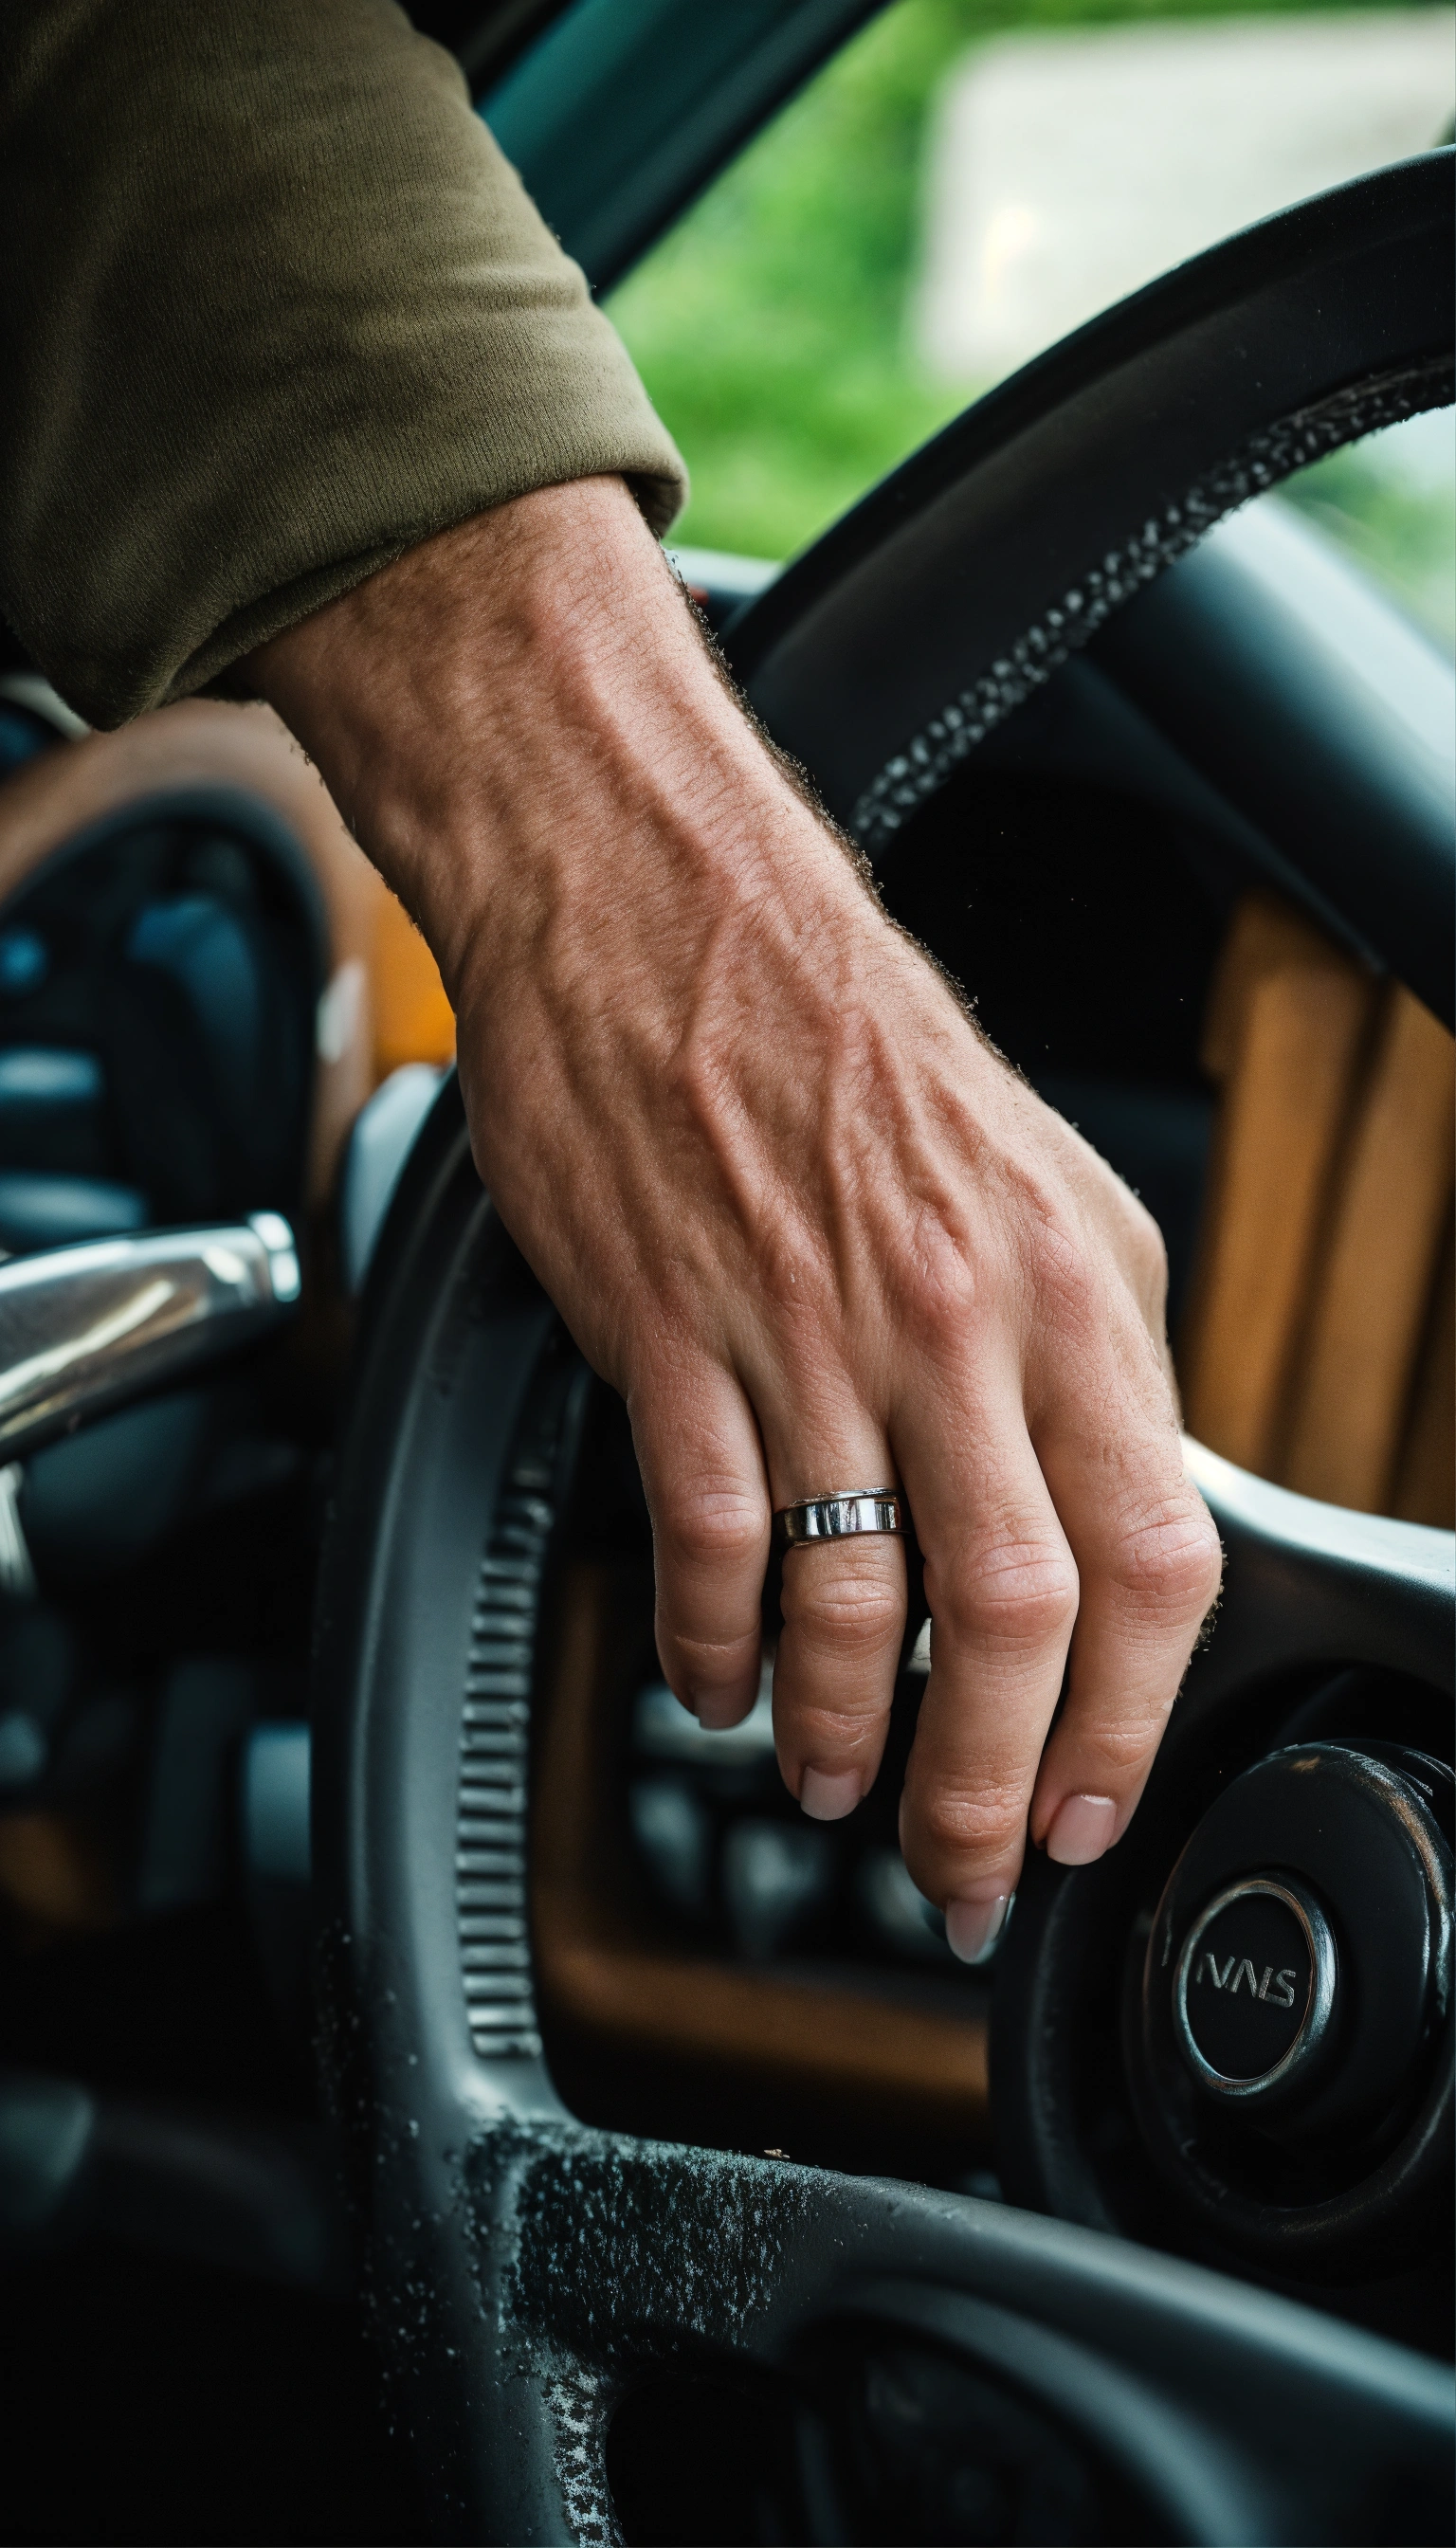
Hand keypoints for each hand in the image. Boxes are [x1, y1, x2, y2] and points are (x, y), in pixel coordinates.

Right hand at [252, 475, 1221, 1958]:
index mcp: (1075, 1279)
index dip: (1132, 1718)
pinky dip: (716, 1647)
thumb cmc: (839, 1033)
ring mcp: (808, 1328)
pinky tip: (721, 1679)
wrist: (655, 900)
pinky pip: (708, 1544)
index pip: (1155, 1555)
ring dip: (845, 1734)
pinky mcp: (668, 1332)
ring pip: (855, 1604)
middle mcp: (959, 1315)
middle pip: (1016, 1618)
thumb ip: (1078, 1348)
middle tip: (956, 1869)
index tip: (1088, 1803)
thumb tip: (1097, 1527)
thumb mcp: (1033, 1173)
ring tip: (833, 1784)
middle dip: (987, 1785)